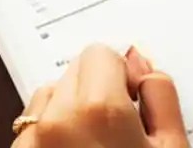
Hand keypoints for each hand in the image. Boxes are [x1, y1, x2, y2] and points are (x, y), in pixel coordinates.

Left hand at [12, 45, 187, 147]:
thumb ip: (160, 97)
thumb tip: (143, 64)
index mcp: (99, 109)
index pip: (100, 54)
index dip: (121, 77)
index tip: (132, 104)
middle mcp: (57, 119)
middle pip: (74, 71)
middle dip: (97, 90)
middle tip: (119, 131)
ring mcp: (32, 139)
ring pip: (51, 95)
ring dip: (71, 110)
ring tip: (97, 145)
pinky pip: (32, 123)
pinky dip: (51, 131)